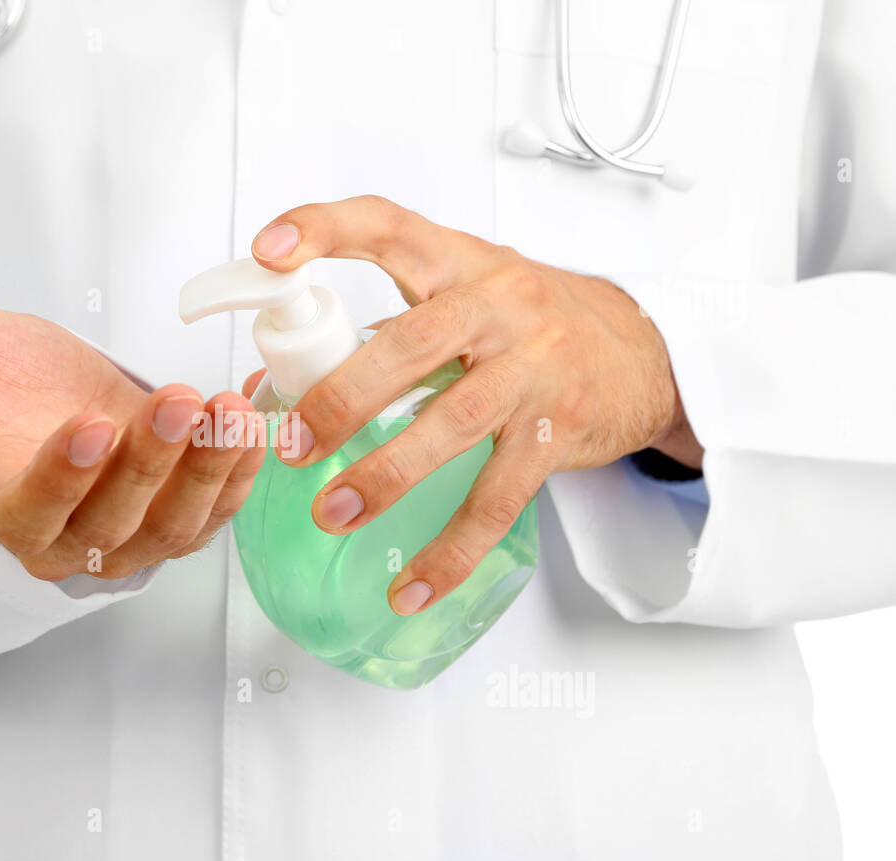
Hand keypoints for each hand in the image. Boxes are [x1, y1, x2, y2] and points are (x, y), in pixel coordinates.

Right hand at [0, 306, 263, 580]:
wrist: (54, 390)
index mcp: (1, 505)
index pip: (30, 510)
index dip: (61, 477)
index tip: (89, 424)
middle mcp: (65, 538)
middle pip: (112, 521)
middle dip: (151, 463)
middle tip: (183, 400)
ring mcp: (127, 537)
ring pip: (172, 527)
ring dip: (208, 473)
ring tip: (233, 410)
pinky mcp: (178, 520)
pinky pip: (215, 512)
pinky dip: (242, 472)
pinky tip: (262, 422)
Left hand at [248, 195, 702, 614]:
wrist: (642, 354)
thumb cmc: (535, 323)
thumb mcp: (470, 293)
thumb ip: (394, 324)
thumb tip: (297, 374)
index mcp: (461, 263)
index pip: (389, 226)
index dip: (328, 228)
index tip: (269, 251)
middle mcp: (500, 306)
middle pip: (413, 342)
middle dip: (343, 394)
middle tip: (291, 440)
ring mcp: (533, 369)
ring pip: (453, 422)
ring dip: (386, 473)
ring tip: (332, 511)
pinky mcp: (556, 432)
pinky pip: (497, 500)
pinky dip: (450, 550)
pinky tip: (412, 585)